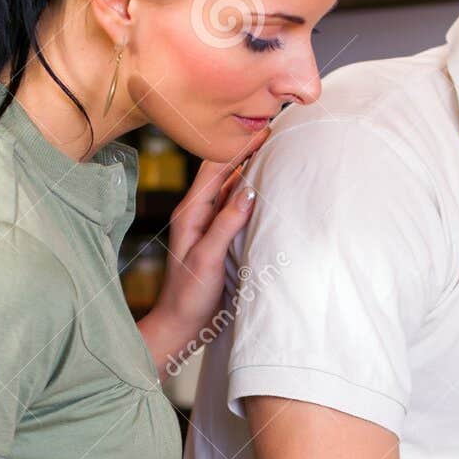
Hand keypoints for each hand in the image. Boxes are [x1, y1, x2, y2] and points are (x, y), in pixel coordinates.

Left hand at [145, 139, 266, 356]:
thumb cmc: (188, 295)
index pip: (216, 169)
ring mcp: (208, 226)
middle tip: (277, 137)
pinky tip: (268, 192)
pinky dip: (252, 196)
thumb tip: (249, 190)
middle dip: (248, 154)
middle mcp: (198, 214)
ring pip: (232, 190)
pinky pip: (236, 209)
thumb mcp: (207, 258)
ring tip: (277, 156)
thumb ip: (226, 224)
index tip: (265, 132)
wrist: (180, 325)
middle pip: (224, 174)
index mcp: (190, 212)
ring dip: (252, 173)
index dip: (240, 148)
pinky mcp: (218, 239)